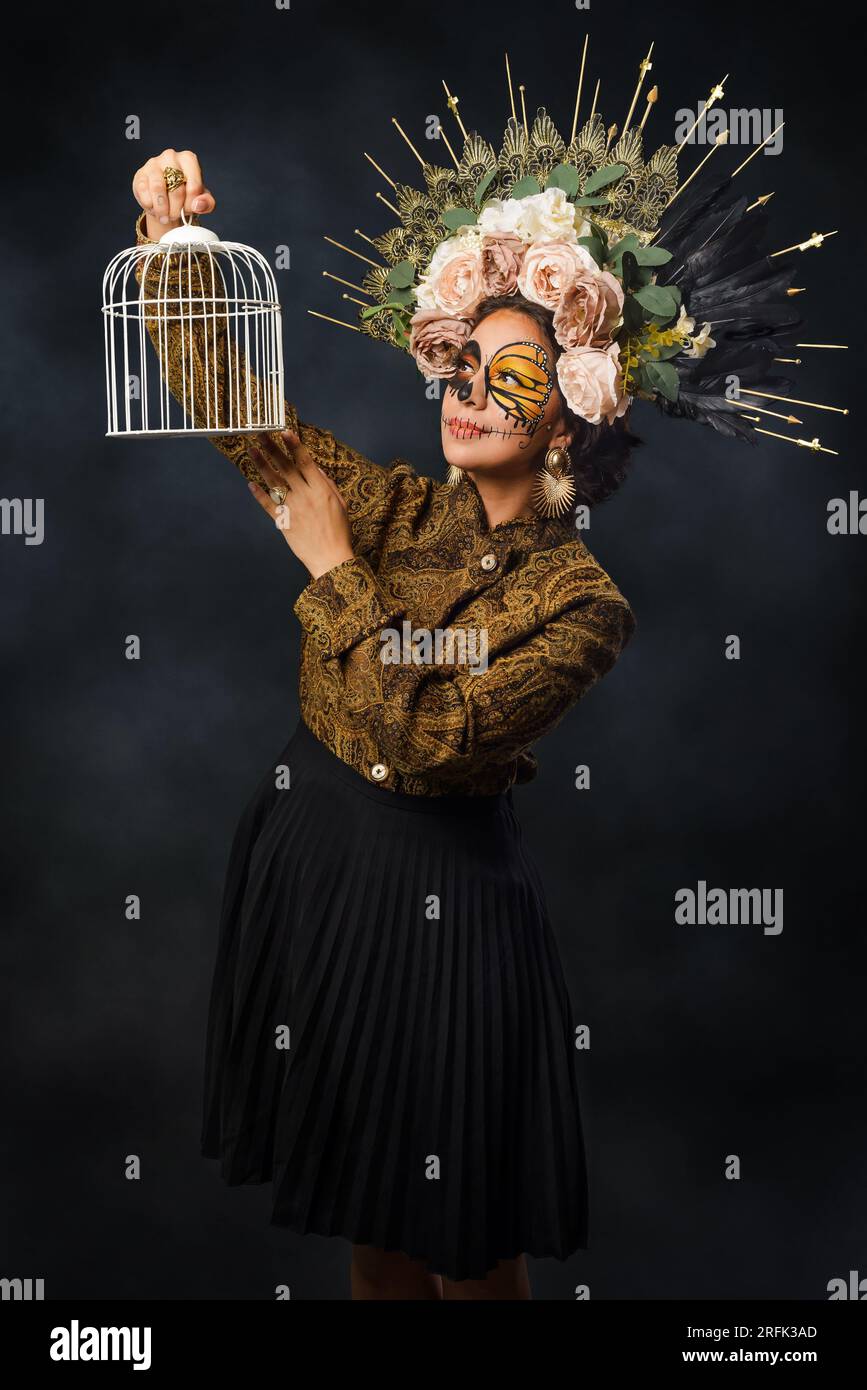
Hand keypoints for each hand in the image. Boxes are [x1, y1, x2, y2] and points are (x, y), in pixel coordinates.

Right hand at [132, 149, 215, 242]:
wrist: (165, 197)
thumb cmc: (185, 195)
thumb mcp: (200, 199)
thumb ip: (207, 202)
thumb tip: (198, 204)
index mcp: (188, 159)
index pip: (194, 186)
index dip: (191, 204)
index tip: (188, 210)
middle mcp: (170, 156)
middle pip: (176, 189)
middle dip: (176, 209)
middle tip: (175, 216)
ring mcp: (153, 164)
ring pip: (158, 189)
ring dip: (162, 209)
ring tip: (164, 217)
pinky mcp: (140, 174)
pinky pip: (143, 192)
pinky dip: (149, 205)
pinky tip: (153, 207)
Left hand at [246, 430, 355, 580]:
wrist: (330, 558)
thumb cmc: (339, 532)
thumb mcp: (340, 505)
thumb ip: (328, 485)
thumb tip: (317, 469)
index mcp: (320, 490)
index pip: (305, 461)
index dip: (294, 445)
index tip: (284, 431)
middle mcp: (305, 495)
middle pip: (286, 467)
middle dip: (272, 449)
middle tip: (261, 434)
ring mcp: (292, 508)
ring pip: (274, 482)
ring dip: (261, 465)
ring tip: (251, 451)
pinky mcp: (283, 521)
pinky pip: (268, 505)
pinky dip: (259, 494)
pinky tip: (250, 484)